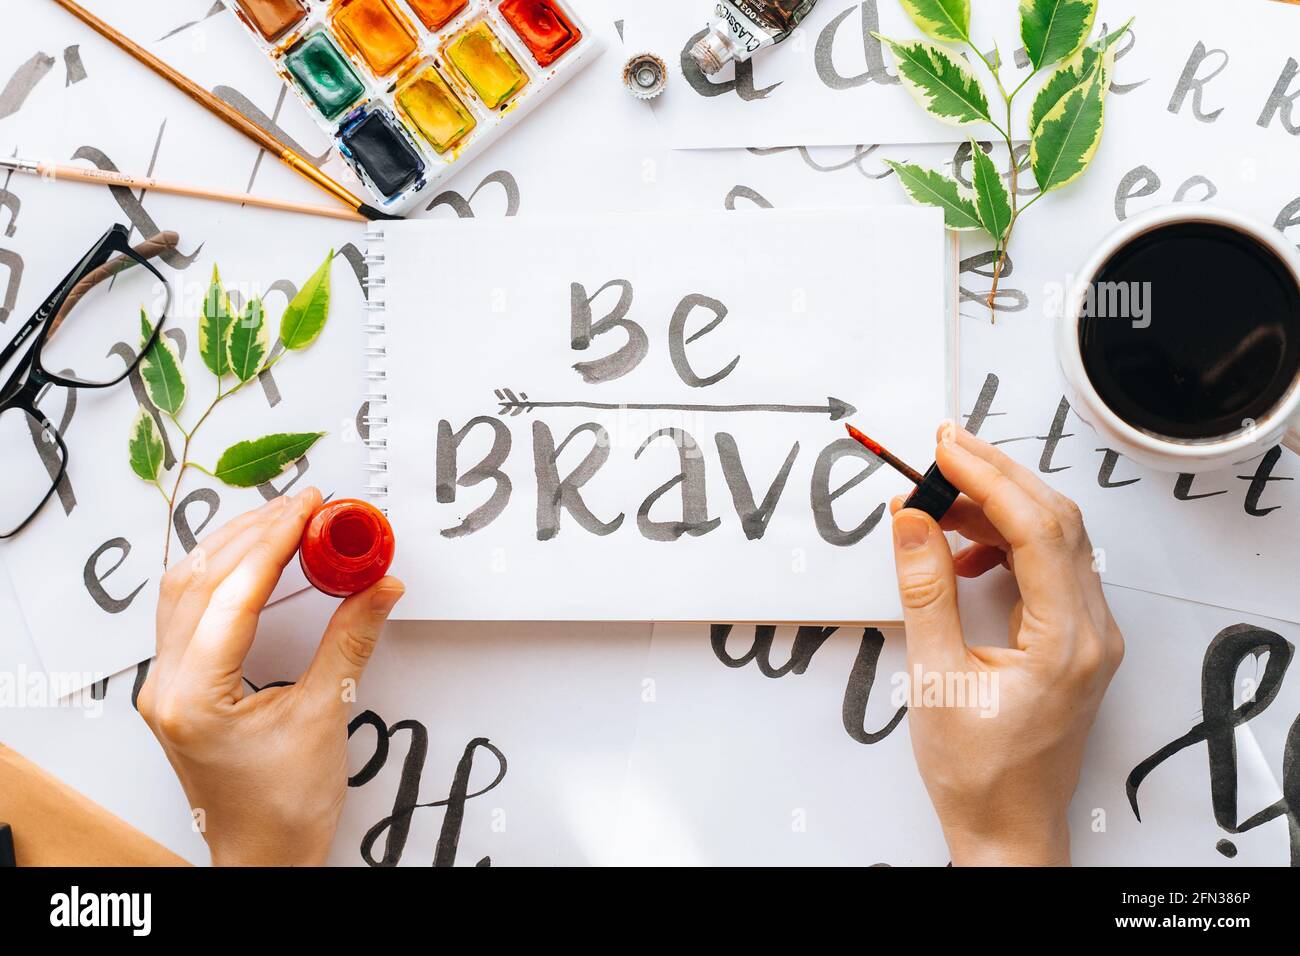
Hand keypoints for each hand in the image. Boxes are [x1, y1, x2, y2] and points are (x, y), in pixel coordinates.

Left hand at [137, 488, 404, 866]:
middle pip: (199, 581)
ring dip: (232, 547)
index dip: (274, 541)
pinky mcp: (178, 686)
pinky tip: (250, 558)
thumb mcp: (327, 715)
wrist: (264, 857)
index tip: (308, 509)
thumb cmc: (284, 808)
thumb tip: (377, 585)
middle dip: (255, 532)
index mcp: (194, 696)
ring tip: (281, 520)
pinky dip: (220, 574)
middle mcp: (166, 686)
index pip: (232, 594)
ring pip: (185, 590)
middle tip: (306, 506)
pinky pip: (187, 611)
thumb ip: (351, 641)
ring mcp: (165, 685)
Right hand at [889, 425, 1123, 866]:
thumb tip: (912, 521)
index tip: (945, 447)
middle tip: (944, 447)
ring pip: (1057, 539)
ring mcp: (1090, 635)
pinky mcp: (1075, 639)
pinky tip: (967, 548)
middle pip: (1057, 522)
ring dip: (1003, 506)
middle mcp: (1092, 631)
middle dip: (999, 475)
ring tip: (943, 494)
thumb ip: (926, 591)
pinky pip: (1051, 567)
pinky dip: (1009, 541)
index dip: (989, 477)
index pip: (1037, 529)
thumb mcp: (937, 679)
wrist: (1007, 828)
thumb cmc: (977, 773)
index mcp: (1067, 641)